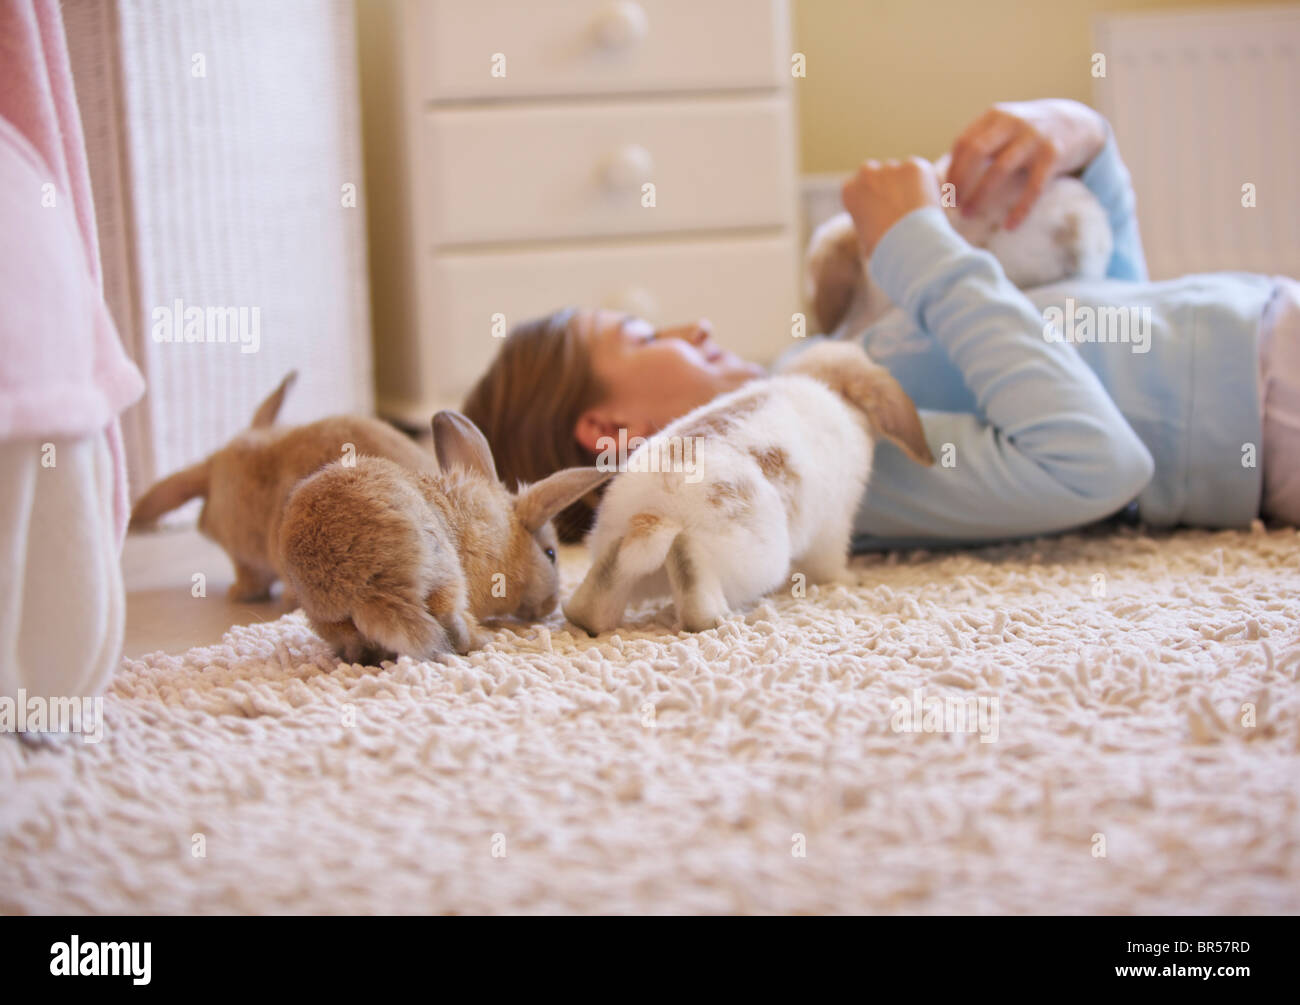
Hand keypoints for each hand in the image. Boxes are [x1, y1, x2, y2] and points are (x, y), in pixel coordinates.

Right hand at [840, 157, 941, 259]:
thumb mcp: (866, 237)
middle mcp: (866, 172)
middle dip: (889, 186)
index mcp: (849, 190)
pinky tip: (927, 204)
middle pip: (879, 174)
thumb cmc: (885, 250)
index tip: (884, 213)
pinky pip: (921, 172)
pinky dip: (927, 184)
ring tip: (917, 210)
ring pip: (901, 172)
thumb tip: (878, 221)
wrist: (908, 245)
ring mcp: (890, 167)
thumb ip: (869, 218)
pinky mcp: (914, 166)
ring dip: (908, 185)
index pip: (860, 187)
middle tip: (903, 209)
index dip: (874, 200)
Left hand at [947, 99, 1106, 228]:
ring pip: (1000, 169)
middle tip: (951, 205)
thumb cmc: (1028, 134)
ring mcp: (1034, 137)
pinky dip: (1020, 208)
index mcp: (995, 117)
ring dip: (981, 195)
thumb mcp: (1003, 128)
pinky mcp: (1053, 154)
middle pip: (976, 152)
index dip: (950, 169)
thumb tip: (941, 178)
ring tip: (968, 214)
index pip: (963, 142)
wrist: (1077, 122)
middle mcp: (1012, 123)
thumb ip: (979, 145)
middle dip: (960, 181)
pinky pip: (1033, 186)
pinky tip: (1010, 226)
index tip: (941, 193)